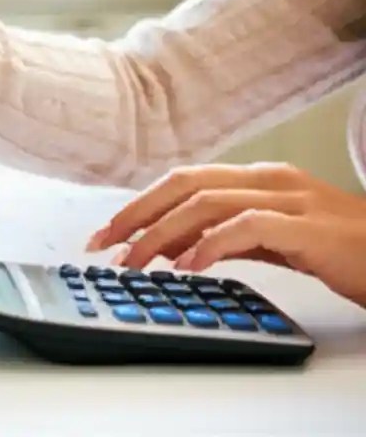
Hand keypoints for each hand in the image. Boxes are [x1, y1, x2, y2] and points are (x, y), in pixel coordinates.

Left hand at [87, 162, 365, 306]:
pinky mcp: (309, 228)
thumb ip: (223, 237)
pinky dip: (211, 244)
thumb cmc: (339, 249)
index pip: (183, 181)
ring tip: (135, 260)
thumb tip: (171, 247)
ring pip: (207, 203)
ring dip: (162, 233)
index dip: (139, 205)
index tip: (106, 234)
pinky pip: (248, 226)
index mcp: (257, 178)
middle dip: (137, 214)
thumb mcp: (271, 241)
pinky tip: (188, 266)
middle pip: (185, 185)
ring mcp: (291, 200)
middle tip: (104, 245)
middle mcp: (270, 179)